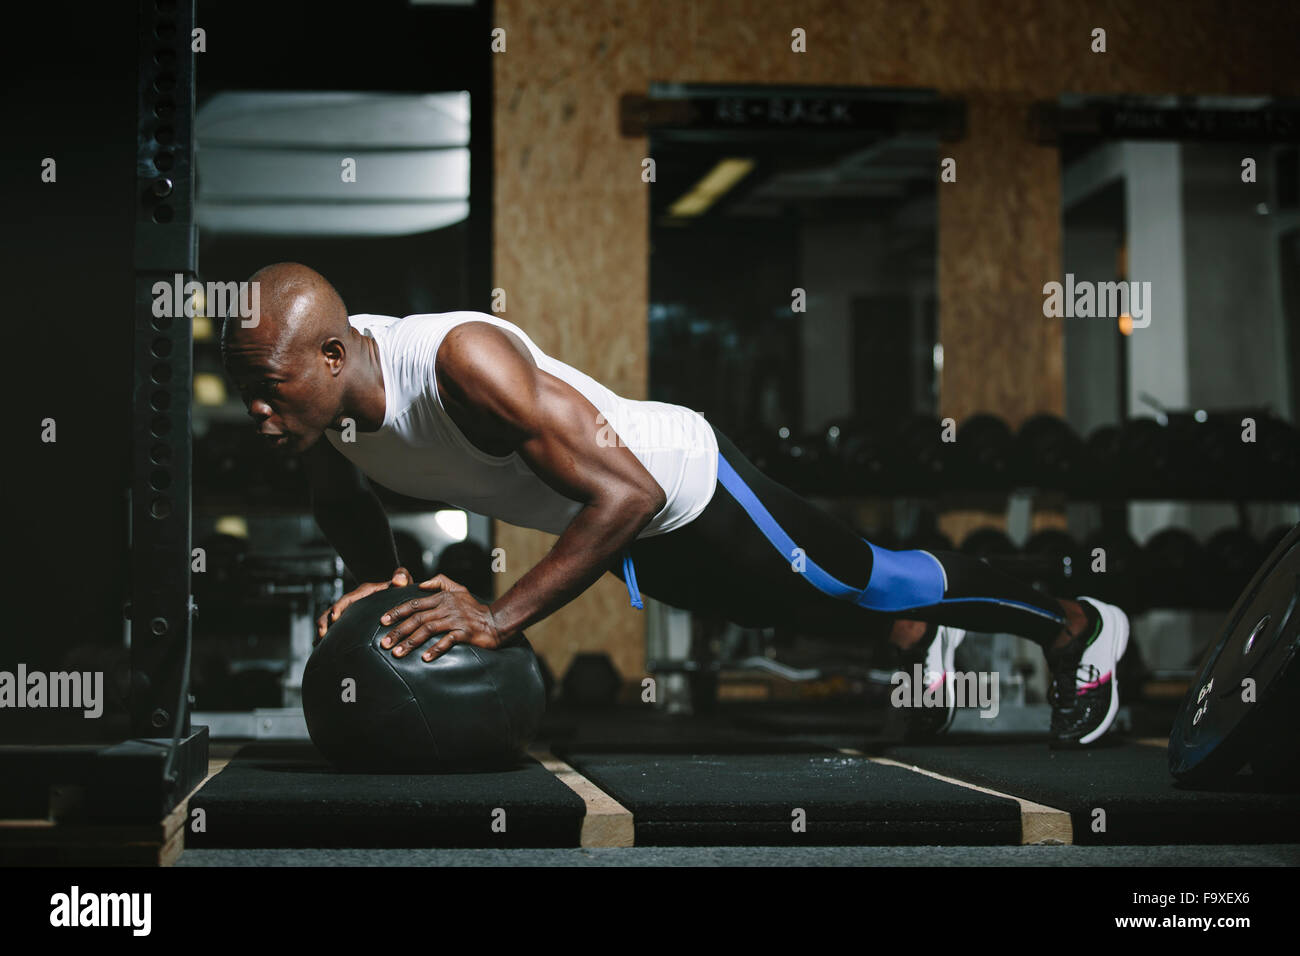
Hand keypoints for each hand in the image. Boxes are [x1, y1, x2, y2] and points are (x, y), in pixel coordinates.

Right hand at [315, 567, 413, 645]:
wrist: (396, 593)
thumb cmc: (399, 587)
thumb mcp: (402, 581)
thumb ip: (402, 577)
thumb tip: (398, 581)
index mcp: (363, 593)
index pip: (347, 599)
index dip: (339, 607)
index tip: (334, 616)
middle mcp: (353, 602)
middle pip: (333, 611)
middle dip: (325, 622)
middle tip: (322, 634)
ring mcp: (349, 613)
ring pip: (330, 621)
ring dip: (323, 630)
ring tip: (318, 643)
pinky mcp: (349, 621)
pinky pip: (335, 629)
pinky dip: (328, 638)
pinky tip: (322, 649)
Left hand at [377, 575, 502, 661]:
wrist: (496, 621)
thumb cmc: (474, 607)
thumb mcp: (458, 588)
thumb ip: (439, 581)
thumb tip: (420, 584)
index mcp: (442, 598)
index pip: (415, 603)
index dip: (397, 612)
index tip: (383, 621)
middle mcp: (447, 608)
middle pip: (417, 618)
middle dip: (399, 631)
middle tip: (384, 643)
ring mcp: (456, 620)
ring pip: (428, 629)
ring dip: (411, 642)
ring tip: (397, 653)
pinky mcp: (465, 632)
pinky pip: (447, 641)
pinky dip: (435, 649)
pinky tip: (424, 658)